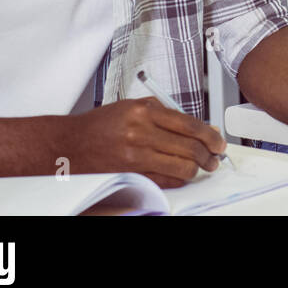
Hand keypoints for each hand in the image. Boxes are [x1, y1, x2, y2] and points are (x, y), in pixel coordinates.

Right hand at [66, 97, 225, 187]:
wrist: (68, 145)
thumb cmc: (100, 125)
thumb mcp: (133, 107)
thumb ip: (166, 114)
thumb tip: (199, 127)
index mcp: (144, 112)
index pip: (189, 124)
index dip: (210, 135)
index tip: (218, 140)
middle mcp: (140, 133)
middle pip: (190, 147)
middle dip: (209, 154)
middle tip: (215, 157)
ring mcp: (135, 156)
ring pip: (182, 167)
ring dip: (197, 168)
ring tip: (202, 166)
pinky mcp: (131, 175)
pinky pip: (165, 180)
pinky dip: (179, 179)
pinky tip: (182, 174)